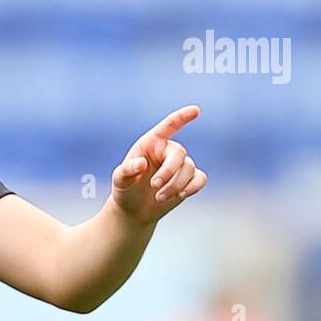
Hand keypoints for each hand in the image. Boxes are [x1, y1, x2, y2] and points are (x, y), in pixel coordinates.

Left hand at [110, 105, 207, 225]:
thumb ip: (127, 170)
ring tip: (159, 197)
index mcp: (151, 143)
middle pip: (179, 153)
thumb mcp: (119, 180)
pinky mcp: (189, 180)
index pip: (169, 126)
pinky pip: (200, 178)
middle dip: (169, 171)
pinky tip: (181, 195)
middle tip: (154, 186)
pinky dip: (193, 187)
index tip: (196, 110)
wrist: (133, 210)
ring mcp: (180, 165)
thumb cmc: (125, 189)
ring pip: (189, 169)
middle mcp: (167, 151)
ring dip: (175, 185)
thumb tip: (141, 163)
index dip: (182, 117)